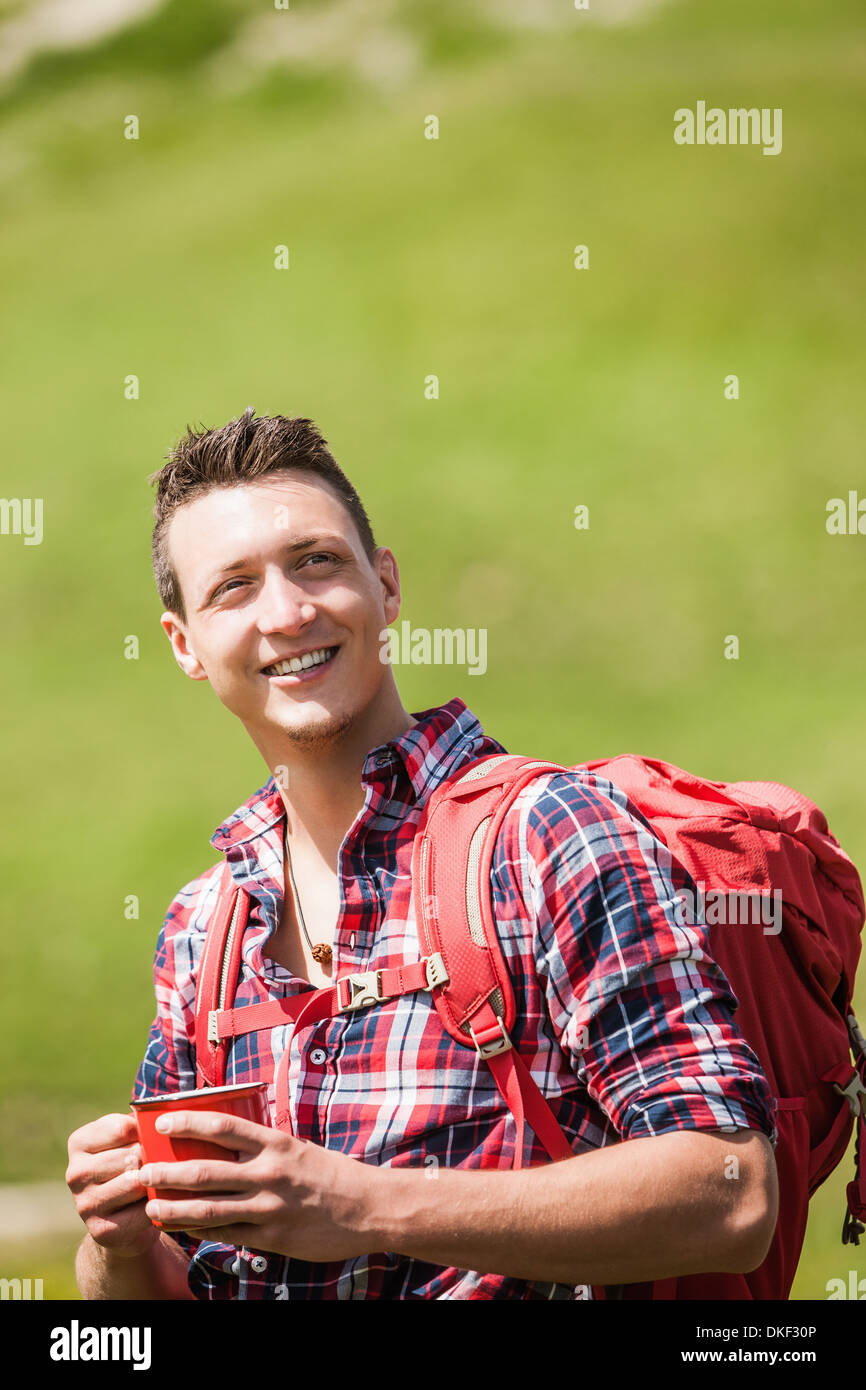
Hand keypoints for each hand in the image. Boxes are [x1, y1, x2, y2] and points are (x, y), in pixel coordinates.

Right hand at [66, 1113, 156, 1256]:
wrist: (124, 1219)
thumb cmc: (132, 1167)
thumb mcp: (129, 1138)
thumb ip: (139, 1124)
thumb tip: (160, 1118)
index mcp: (79, 1143)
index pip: (122, 1128)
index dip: (145, 1132)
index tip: (152, 1139)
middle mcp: (75, 1173)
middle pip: (129, 1157)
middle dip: (152, 1159)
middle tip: (162, 1164)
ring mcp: (85, 1204)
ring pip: (135, 1184)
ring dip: (155, 1183)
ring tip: (160, 1182)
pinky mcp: (101, 1231)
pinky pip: (141, 1212)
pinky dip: (156, 1207)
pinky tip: (157, 1204)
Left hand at [137, 1111, 379, 1262]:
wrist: (369, 1208)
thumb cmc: (331, 1175)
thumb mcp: (297, 1149)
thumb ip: (263, 1147)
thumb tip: (225, 1142)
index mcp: (275, 1143)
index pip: (222, 1126)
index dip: (187, 1122)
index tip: (161, 1121)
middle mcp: (269, 1173)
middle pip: (205, 1171)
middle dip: (167, 1172)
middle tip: (143, 1170)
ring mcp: (268, 1208)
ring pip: (208, 1209)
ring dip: (173, 1209)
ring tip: (152, 1207)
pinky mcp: (272, 1238)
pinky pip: (227, 1235)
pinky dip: (201, 1232)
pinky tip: (184, 1230)